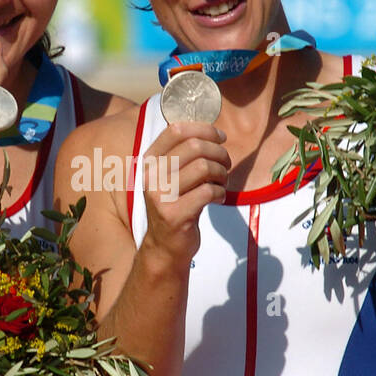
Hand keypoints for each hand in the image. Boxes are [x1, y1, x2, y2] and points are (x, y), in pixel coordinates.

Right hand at [137, 122, 230, 264]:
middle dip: (219, 152)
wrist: (164, 246)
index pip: (176, 130)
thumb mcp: (170, 177)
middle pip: (195, 146)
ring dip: (221, 173)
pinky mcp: (174, 215)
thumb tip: (212, 132)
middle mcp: (151, 177)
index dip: (204, 129)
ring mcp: (161, 196)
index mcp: (149, 162)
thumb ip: (183, 155)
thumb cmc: (174, 205)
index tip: (220, 137)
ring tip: (221, 182)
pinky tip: (218, 198)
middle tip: (226, 164)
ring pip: (204, 167)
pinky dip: (220, 193)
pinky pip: (208, 192)